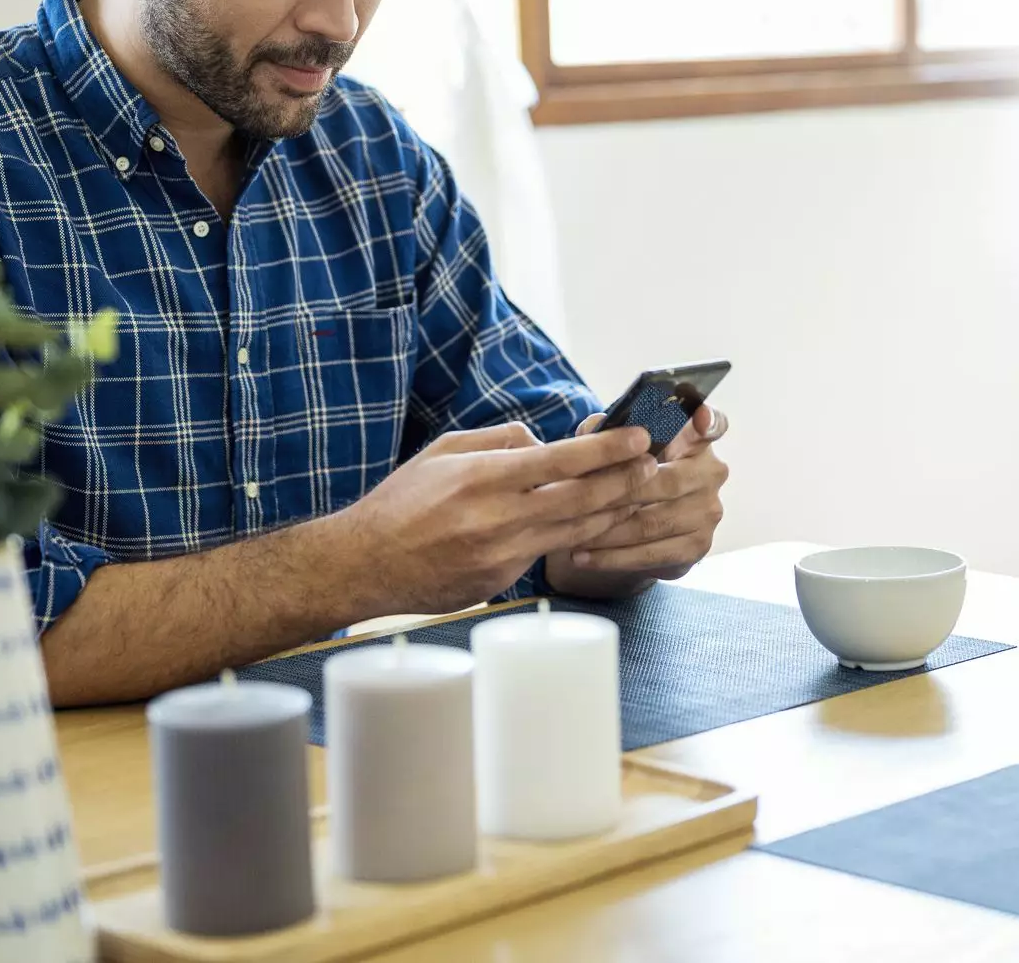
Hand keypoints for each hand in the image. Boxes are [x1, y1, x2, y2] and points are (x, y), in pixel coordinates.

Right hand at [333, 422, 655, 614]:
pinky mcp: (501, 581)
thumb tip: (542, 442)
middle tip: (653, 464)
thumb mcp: (443, 451)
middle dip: (626, 480)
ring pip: (576, 531)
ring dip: (613, 510)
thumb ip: (497, 440)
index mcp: (484, 477)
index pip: (562, 461)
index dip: (607, 449)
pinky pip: (548, 553)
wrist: (365, 565)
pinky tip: (598, 523)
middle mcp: (498, 518)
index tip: (638, 437)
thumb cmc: (403, 501)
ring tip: (639, 491)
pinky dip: (577, 537)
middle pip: (583, 499)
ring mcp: (502, 555)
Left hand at [546, 405, 729, 594]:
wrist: (639, 532)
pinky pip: (651, 553)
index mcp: (696, 441)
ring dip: (609, 530)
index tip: (699, 419)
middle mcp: (711, 474)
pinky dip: (613, 556)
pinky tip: (585, 556)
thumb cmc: (630, 477)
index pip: (714, 425)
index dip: (710, 421)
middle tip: (583, 498)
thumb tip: (595, 426)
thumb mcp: (619, 452)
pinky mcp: (697, 546)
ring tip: (573, 532)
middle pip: (669, 481)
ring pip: (654, 522)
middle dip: (621, 490)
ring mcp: (708, 512)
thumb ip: (608, 434)